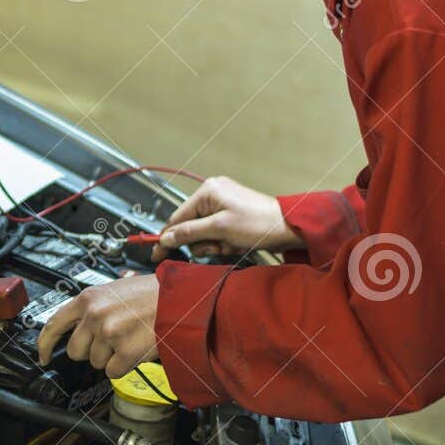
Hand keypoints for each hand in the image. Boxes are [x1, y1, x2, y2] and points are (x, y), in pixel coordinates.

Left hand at [35, 273, 158, 378]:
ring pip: (96, 362)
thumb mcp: (114, 290)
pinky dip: (124, 366)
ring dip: (111, 357)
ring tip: (129, 338)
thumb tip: (78, 328)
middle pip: (75, 351)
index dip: (45, 344)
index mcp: (88, 298)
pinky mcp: (125, 351)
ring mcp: (109, 334)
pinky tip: (136, 348)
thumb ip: (93, 307)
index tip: (43, 356)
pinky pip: (113, 371)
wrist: (180, 299)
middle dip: (90, 351)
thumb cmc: (151, 293)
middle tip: (111, 341)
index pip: (55, 324)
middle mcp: (94, 315)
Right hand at [151, 176, 301, 261]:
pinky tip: (235, 244)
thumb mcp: (219, 229)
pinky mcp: (231, 215)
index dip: (167, 237)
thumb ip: (189, 233)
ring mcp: (223, 204)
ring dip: (214, 244)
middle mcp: (213, 194)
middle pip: (191, 226)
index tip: (156, 253)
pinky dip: (223, 243)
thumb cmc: (258, 223)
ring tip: (230, 245)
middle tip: (217, 247)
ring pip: (204, 233)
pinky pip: (216, 233)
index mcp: (207, 191)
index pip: (177, 217)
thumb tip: (166, 238)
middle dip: (203, 242)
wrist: (288, 227)